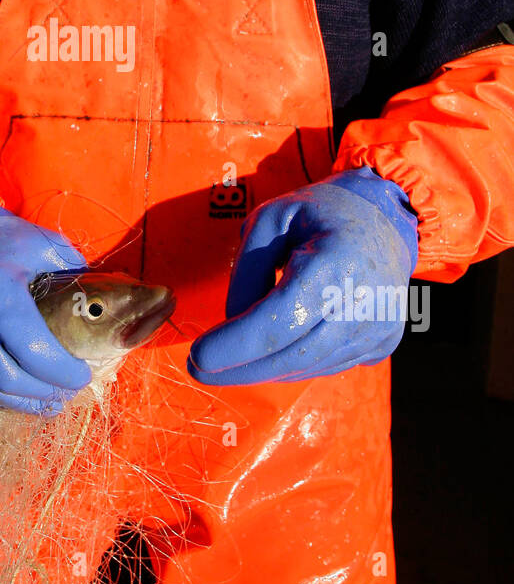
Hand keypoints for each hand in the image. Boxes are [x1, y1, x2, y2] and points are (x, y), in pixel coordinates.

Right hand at [0, 197, 90, 413]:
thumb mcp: (44, 244)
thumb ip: (73, 269)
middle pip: (9, 378)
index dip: (61, 372)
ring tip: (47, 404)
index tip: (84, 375)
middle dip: (43, 393)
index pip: (34, 352)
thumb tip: (99, 297)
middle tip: (67, 394)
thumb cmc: (3, 240)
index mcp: (1, 297)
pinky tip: (15, 394)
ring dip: (20, 401)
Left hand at [188, 168, 418, 384]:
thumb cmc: (321, 212)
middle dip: (241, 369)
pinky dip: (292, 364)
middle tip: (199, 369)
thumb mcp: (271, 219)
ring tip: (229, 360)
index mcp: (337, 263)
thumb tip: (233, 323)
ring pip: (309, 366)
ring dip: (263, 370)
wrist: (385, 217)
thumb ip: (248, 270)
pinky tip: (270, 352)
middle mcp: (367, 303)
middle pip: (294, 355)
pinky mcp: (384, 342)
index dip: (237, 345)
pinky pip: (327, 364)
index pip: (281, 320)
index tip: (198, 357)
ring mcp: (380, 328)